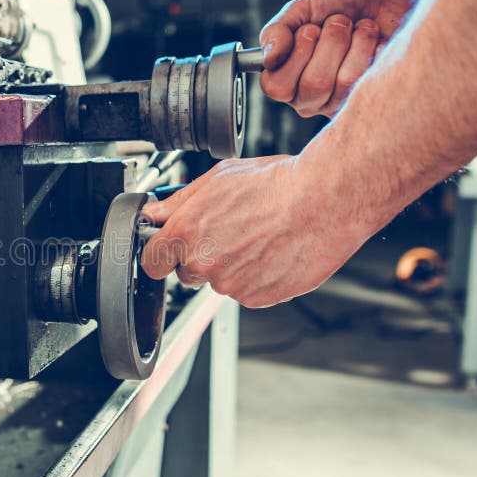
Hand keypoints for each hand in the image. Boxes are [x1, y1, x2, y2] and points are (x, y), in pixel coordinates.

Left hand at [139, 155, 367, 307]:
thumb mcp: (217, 178)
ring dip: (230, 265)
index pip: (152, 261)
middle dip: (199, 256)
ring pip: (219, 281)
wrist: (325, 200)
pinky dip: (254, 277)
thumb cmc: (276, 184)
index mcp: (186, 232)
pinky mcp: (256, 298)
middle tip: (228, 232)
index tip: (169, 249)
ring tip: (257, 237)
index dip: (161, 253)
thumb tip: (153, 213)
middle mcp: (204, 262)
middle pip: (186, 272)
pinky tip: (270, 252)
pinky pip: (246, 291)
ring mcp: (230, 284)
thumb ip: (178, 201)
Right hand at [260, 0, 422, 116]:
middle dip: (331, 41)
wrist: (380, 1)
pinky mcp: (365, 99)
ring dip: (356, 40)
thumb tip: (269, 58)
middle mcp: (306, 99)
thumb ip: (276, 31)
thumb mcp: (300, 11)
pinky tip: (373, 43)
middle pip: (315, 83)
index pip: (278, 87)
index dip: (297, 52)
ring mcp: (335, 104)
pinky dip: (374, 47)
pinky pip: (369, 76)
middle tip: (338, 23)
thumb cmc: (337, 8)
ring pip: (344, 80)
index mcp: (283, 82)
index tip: (310, 30)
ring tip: (358, 28)